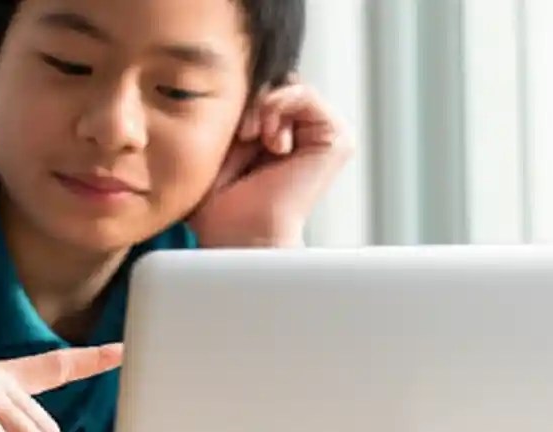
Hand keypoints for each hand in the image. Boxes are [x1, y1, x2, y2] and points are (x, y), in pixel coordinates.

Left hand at [189, 80, 354, 247]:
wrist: (240, 235)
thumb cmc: (221, 205)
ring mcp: (323, 136)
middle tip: (241, 135)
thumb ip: (232, 111)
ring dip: (263, 107)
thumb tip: (240, 75)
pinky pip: (304, 94)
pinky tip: (270, 140)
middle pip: (274, 83)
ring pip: (287, 86)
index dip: (241, 100)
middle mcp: (304, 135)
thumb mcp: (216, 145)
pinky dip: (279, 108)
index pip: (261, 90)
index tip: (229, 132)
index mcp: (279, 137)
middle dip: (252, 102)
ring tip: (252, 138)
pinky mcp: (336, 139)